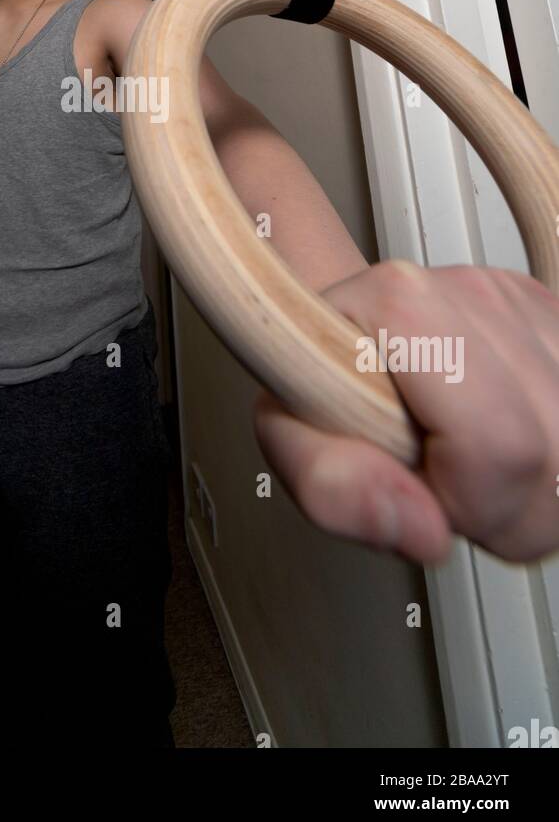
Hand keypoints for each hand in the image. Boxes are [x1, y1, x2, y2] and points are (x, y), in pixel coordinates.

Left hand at [252, 259, 558, 564]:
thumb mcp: (290, 438)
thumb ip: (333, 489)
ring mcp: (532, 307)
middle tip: (438, 478)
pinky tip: (493, 442)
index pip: (498, 441)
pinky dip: (544, 460)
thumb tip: (422, 528)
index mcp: (402, 304)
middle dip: (502, 503)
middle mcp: (480, 292)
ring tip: (459, 459)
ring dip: (528, 486)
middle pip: (548, 450)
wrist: (337, 333)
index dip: (464, 492)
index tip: (421, 479)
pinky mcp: (557, 326)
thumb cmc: (316, 380)